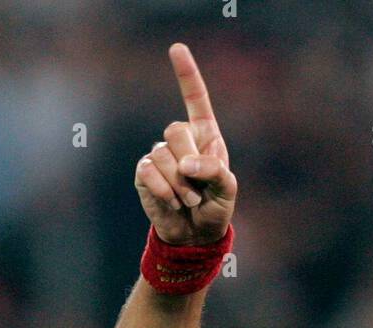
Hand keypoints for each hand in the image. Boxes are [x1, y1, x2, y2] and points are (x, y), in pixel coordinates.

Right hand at [134, 43, 236, 244]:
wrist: (196, 235)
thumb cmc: (216, 207)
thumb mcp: (227, 189)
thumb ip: (214, 171)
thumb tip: (185, 164)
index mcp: (205, 136)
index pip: (196, 100)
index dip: (187, 74)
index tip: (177, 48)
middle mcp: (181, 140)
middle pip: (175, 131)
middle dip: (190, 164)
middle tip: (199, 188)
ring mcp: (160, 154)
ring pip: (162, 155)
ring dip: (180, 185)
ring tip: (189, 200)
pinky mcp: (144, 172)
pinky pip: (149, 173)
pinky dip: (165, 191)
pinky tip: (174, 203)